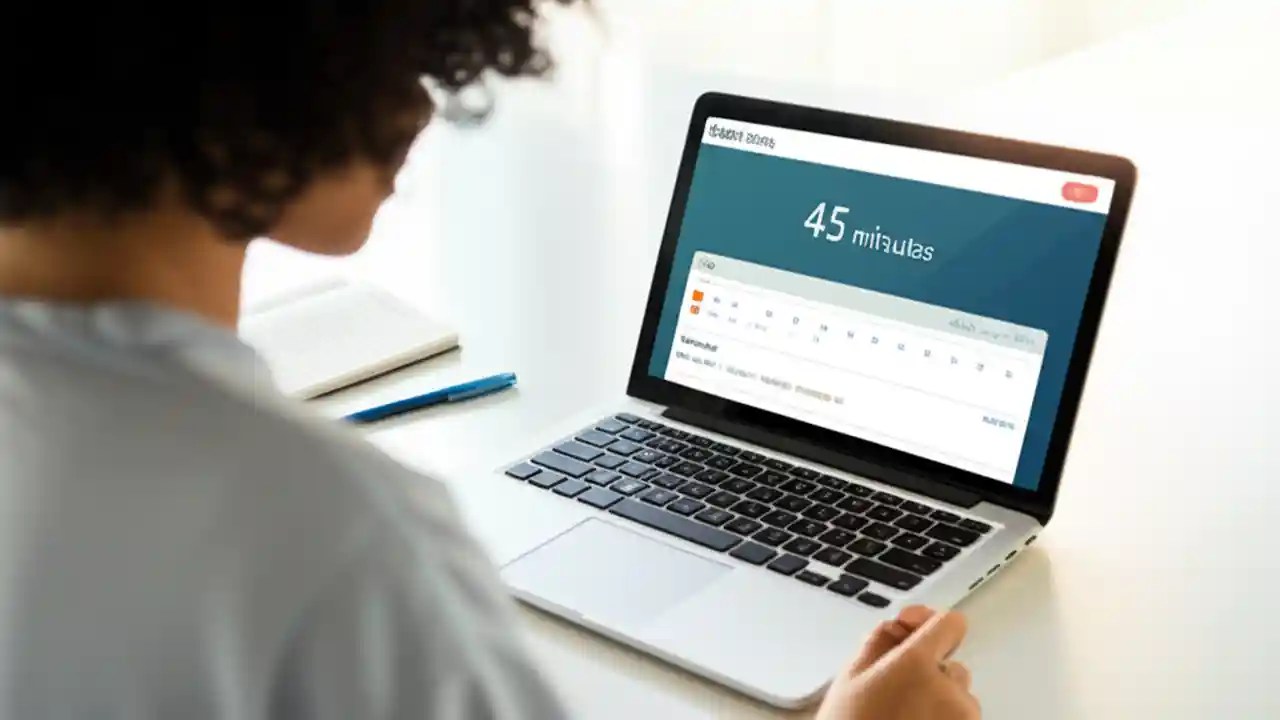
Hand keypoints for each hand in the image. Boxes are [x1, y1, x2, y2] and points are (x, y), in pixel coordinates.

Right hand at [816, 606, 979, 719]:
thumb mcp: (850, 677)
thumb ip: (880, 640)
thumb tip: (900, 625)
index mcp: (917, 664)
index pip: (949, 624)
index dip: (930, 625)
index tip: (915, 632)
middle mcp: (949, 690)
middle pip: (952, 666)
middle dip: (928, 676)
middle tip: (895, 697)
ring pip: (959, 700)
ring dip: (938, 705)